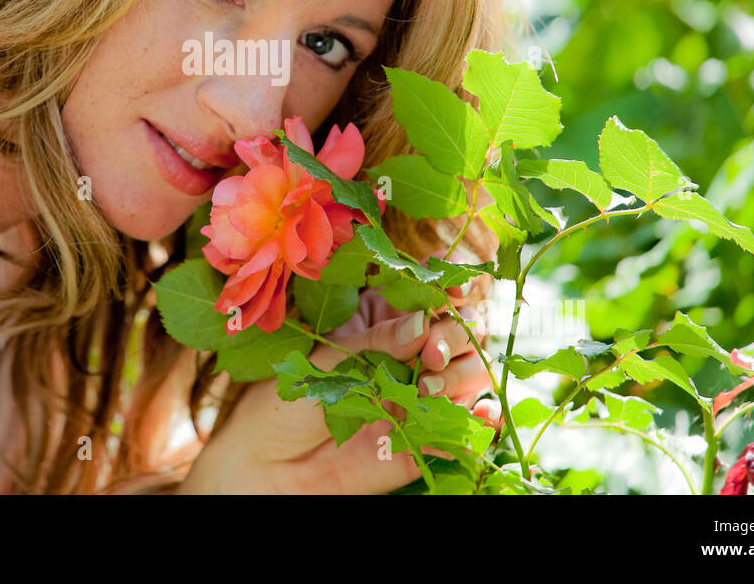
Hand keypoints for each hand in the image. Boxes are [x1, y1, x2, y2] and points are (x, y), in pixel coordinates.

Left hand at [178, 281, 498, 493]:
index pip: (426, 294)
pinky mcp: (427, 438)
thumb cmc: (287, 403)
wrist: (270, 468)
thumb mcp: (328, 362)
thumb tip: (423, 325)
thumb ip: (377, 343)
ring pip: (471, 373)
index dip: (446, 286)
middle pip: (460, 331)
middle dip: (456, 335)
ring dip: (463, 376)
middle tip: (433, 352)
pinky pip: (467, 427)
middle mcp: (408, 355)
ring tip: (427, 388)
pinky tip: (479, 414)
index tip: (452, 288)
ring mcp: (420, 396)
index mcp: (382, 322)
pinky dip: (483, 420)